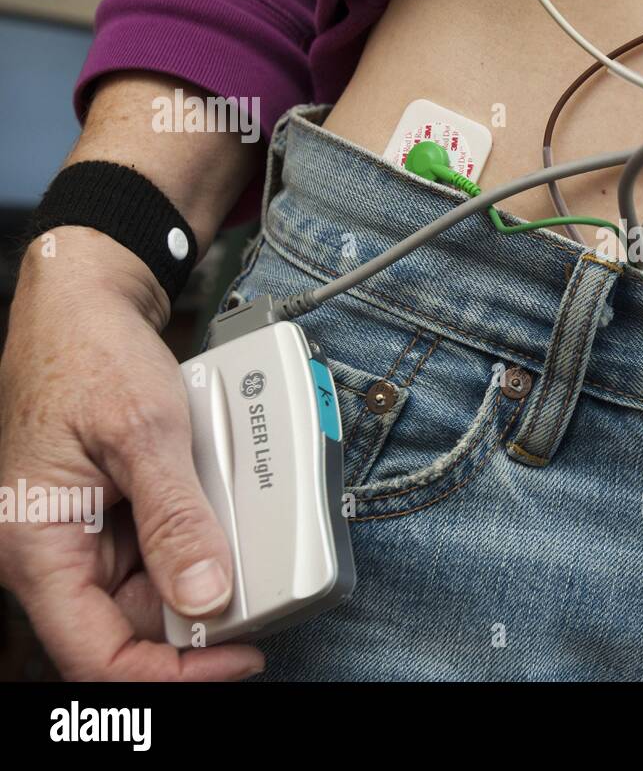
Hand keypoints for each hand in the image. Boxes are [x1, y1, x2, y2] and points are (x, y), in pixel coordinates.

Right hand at [0, 227, 263, 679]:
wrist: (85, 305)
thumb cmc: (91, 356)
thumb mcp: (144, 433)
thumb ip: (176, 518)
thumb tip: (208, 595)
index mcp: (39, 547)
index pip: (98, 654)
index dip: (172, 672)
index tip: (239, 658)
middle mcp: (58, 551)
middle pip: (136, 626)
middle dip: (203, 617)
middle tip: (268, 596)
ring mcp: (90, 534)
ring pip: (158, 588)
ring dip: (210, 572)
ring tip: (254, 538)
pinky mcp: (118, 512)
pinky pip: (166, 546)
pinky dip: (205, 538)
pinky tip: (233, 515)